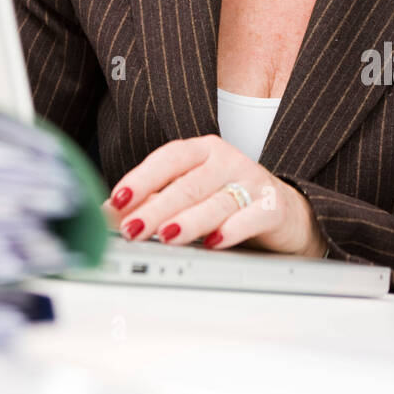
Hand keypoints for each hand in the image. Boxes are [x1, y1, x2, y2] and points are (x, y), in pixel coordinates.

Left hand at [101, 135, 327, 256]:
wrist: (283, 210)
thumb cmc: (228, 198)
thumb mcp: (190, 194)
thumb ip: (153, 200)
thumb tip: (110, 213)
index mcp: (202, 150)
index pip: (168, 158)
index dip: (142, 178)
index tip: (118, 199)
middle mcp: (227, 160)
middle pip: (187, 184)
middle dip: (156, 208)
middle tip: (133, 228)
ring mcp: (252, 181)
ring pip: (216, 202)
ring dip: (188, 221)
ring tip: (166, 236)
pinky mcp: (273, 206)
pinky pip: (251, 216)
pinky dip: (232, 230)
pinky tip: (214, 243)